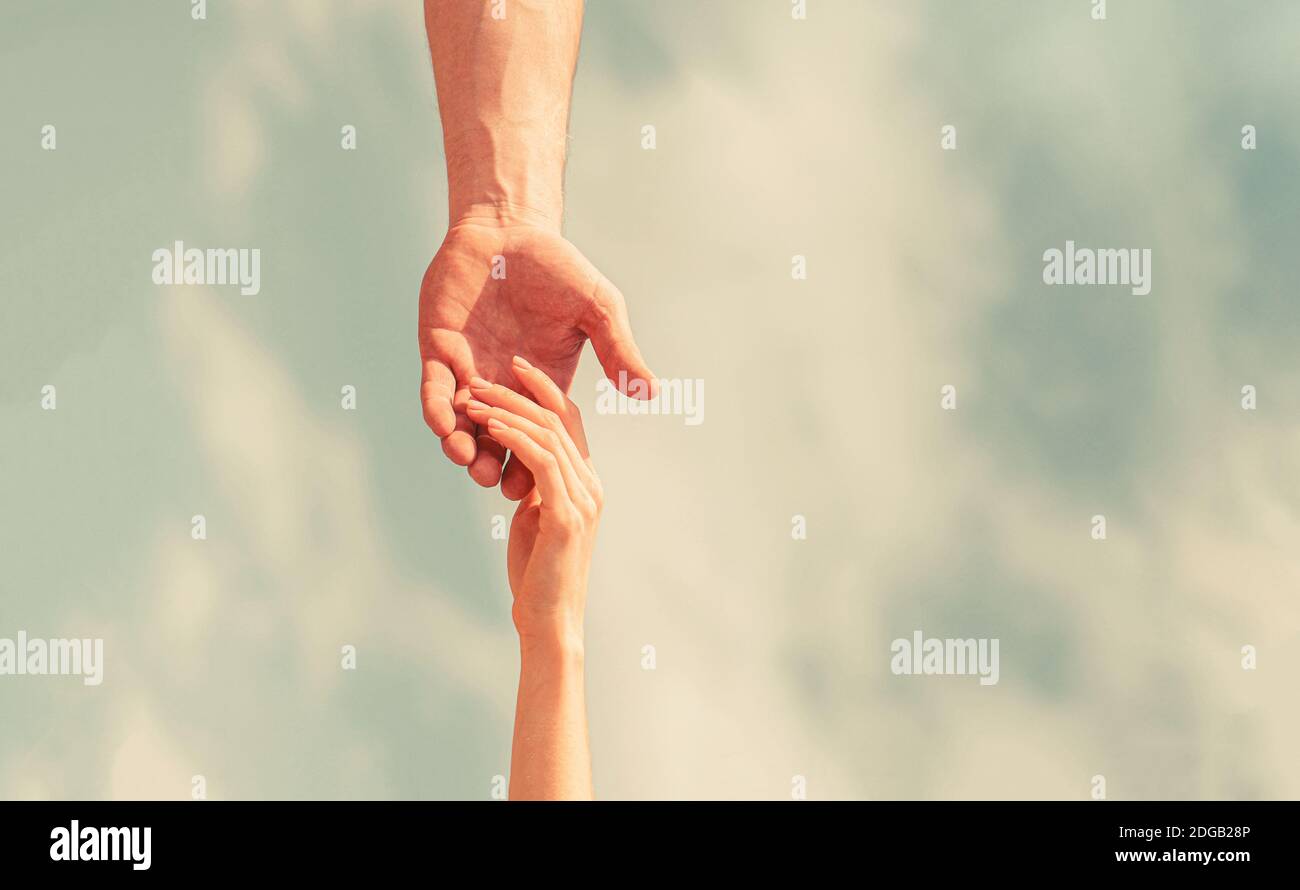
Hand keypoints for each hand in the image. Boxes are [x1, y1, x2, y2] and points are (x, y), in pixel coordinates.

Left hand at [420, 217, 651, 499]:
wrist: (507, 228)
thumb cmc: (555, 266)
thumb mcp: (597, 309)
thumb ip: (618, 351)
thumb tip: (651, 392)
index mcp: (543, 383)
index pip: (539, 436)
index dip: (536, 466)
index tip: (538, 490)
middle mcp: (505, 384)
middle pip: (498, 441)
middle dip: (497, 467)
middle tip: (501, 487)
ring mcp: (469, 370)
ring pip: (461, 425)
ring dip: (463, 448)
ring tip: (469, 460)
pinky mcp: (439, 353)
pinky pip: (433, 392)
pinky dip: (438, 412)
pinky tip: (446, 424)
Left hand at [464, 355, 599, 646]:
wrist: (549, 621)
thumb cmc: (536, 577)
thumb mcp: (534, 520)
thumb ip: (535, 490)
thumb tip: (520, 466)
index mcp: (586, 483)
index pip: (570, 421)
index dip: (544, 390)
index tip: (513, 367)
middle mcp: (591, 485)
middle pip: (560, 419)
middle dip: (520, 392)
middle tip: (484, 377)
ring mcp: (583, 498)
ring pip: (549, 434)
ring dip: (509, 412)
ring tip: (475, 399)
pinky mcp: (567, 514)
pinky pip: (542, 461)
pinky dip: (515, 438)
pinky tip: (489, 427)